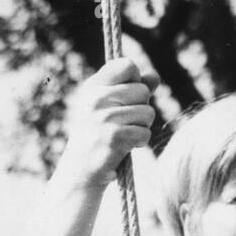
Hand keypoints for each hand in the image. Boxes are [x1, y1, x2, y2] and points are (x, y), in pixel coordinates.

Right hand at [57, 58, 158, 191]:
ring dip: (142, 127)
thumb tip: (155, 76)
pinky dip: (140, 142)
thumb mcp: (108, 107)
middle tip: (124, 122)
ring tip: (124, 135)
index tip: (129, 96)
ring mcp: (104, 117)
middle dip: (142, 109)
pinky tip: (125, 147)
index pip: (127, 65)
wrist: (80, 170)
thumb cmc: (97, 136)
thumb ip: (132, 89)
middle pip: (143, 91)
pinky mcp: (114, 137)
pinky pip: (145, 133)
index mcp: (93, 86)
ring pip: (148, 113)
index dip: (136, 80)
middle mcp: (97, 98)